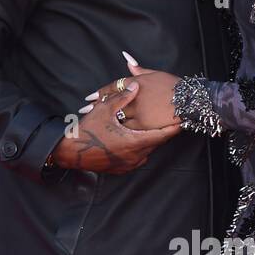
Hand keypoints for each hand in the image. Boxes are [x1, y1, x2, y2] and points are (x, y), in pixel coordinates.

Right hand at [51, 82, 178, 174]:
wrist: (71, 152)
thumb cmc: (87, 130)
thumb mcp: (104, 109)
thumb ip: (123, 97)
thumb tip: (135, 85)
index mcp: (135, 142)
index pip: (161, 135)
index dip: (172, 128)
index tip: (182, 122)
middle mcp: (135, 156)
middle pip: (155, 143)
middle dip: (161, 132)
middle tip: (169, 122)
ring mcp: (129, 164)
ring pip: (147, 151)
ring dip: (150, 140)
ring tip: (155, 130)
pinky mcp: (122, 169)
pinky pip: (137, 158)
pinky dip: (140, 148)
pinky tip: (138, 140)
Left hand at [88, 63, 181, 131]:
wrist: (188, 101)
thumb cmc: (173, 86)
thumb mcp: (155, 74)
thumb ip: (138, 69)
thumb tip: (126, 58)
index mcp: (135, 84)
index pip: (112, 88)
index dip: (100, 93)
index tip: (90, 98)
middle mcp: (133, 98)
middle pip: (110, 104)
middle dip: (96, 107)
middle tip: (84, 111)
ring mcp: (137, 113)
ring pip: (116, 117)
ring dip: (105, 119)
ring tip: (93, 123)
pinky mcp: (143, 126)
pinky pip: (128, 128)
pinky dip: (119, 129)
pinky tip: (110, 132)